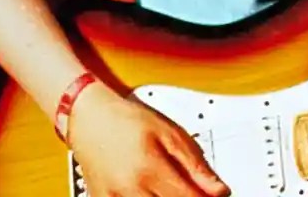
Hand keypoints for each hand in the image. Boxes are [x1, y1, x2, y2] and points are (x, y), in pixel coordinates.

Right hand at [67, 82, 229, 196]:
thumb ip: (195, 164)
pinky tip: (152, 192)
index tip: (215, 194)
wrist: (89, 118)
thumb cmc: (127, 120)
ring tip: (171, 187)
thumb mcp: (169, 134)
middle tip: (193, 190)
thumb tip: (219, 189)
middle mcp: (129, 190)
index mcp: (149, 170)